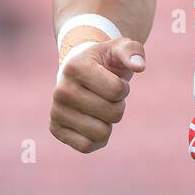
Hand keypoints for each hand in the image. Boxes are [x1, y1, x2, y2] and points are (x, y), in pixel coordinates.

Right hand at [49, 37, 145, 153]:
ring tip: (98, 107)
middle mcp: (60, 90)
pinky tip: (92, 122)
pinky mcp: (55, 129)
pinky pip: (87, 146)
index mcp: (75, 67)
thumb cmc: (103, 61)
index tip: (113, 80)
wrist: (78, 72)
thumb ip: (132, 51)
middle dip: (118, 105)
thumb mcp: (119, 48)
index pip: (117, 90)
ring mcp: (56, 111)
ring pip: (101, 133)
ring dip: (108, 122)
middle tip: (106, 95)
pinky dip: (97, 138)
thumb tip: (139, 66)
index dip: (123, 88)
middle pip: (114, 114)